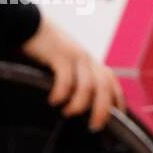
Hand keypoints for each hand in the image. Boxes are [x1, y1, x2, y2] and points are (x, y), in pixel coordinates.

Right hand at [21, 16, 126, 131]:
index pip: (112, 83)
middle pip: (104, 87)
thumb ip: (77, 78)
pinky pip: (66, 77)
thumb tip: (80, 101)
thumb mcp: (69, 63)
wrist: (33, 26)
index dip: (118, 100)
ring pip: (88, 85)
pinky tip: (54, 100)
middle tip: (94, 126)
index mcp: (91, 63)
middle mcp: (88, 60)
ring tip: (68, 113)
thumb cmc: (49, 48)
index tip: (119, 116)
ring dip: (79, 104)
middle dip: (102, 110)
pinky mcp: (60, 55)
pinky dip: (62, 92)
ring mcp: (75, 57)